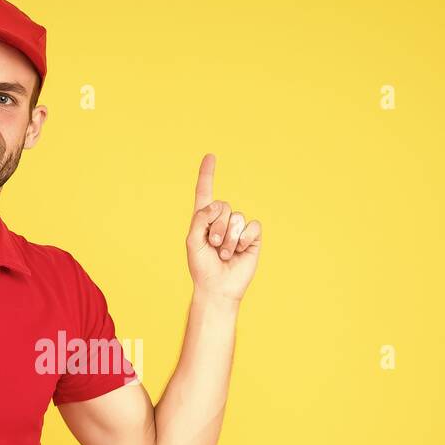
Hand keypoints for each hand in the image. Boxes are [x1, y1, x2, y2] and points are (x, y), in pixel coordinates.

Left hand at [186, 153, 261, 301]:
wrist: (217, 288)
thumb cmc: (202, 267)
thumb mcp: (193, 241)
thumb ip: (200, 218)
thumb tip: (217, 204)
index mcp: (204, 219)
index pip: (205, 192)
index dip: (207, 174)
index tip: (210, 156)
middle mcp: (222, 220)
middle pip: (223, 205)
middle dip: (217, 227)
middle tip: (214, 246)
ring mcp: (238, 229)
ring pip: (237, 217)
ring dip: (229, 238)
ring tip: (224, 254)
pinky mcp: (252, 237)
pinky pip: (252, 226)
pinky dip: (243, 239)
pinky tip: (238, 252)